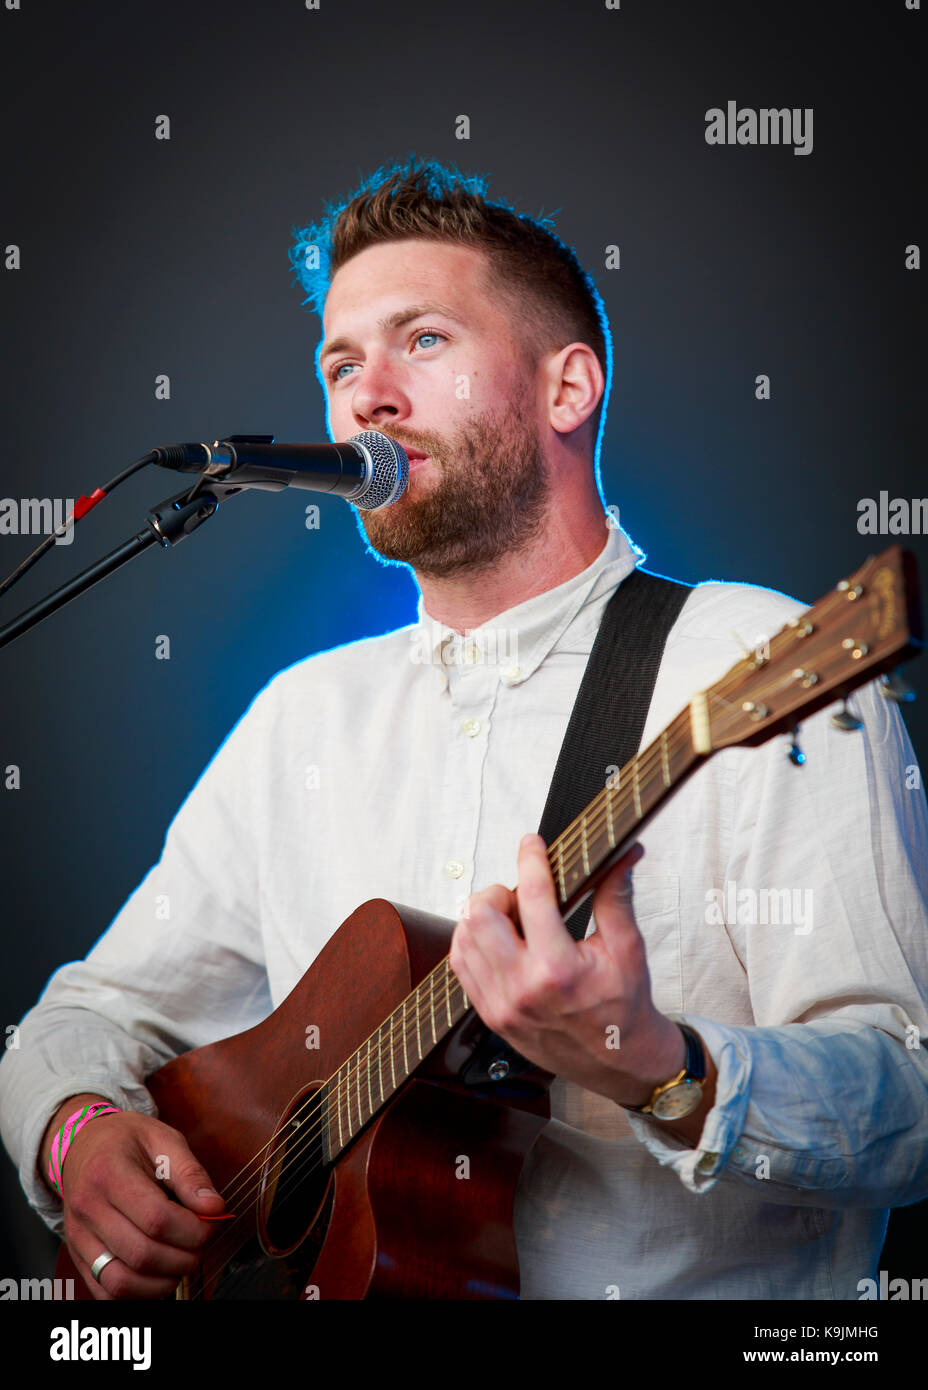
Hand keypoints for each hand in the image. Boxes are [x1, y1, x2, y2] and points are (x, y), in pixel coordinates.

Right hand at [57, 1107, 224, 1299]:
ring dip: (162, 1283)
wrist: (83, 1145)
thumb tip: (214, 1208)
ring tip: (182, 1262)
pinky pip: (105, 1292)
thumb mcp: (163, 1139)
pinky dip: (138, 1294)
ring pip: (121, 1282)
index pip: (156, 1219)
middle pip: (141, 1254)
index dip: (193, 1230)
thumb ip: (190, 1174)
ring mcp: (78, 1237)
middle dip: (183, 1258)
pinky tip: (158, 1276)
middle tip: (201, 1244)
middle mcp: (87, 1209)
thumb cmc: (127, 1140)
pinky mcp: (78, 1256)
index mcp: (108, 1173)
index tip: (211, 1223)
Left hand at [449, 835, 684, 1105]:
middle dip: (499, 892)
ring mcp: (501, 1005)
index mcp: (560, 970)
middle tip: (520, 895)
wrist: (618, 1061)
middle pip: (480, 915)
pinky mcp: (490, 1015)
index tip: (532, 844)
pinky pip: (461, 965)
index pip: (533, 897)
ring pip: (464, 937)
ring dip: (483, 916)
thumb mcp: (628, 949)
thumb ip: (616, 897)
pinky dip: (471, 942)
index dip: (531, 860)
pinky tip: (497, 939)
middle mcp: (523, 989)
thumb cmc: (624, 1007)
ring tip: (512, 919)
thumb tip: (623, 855)